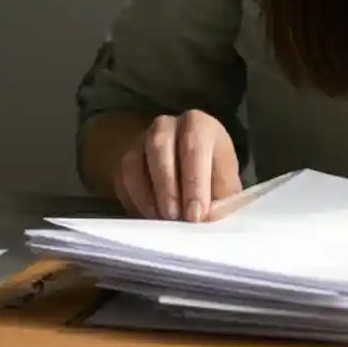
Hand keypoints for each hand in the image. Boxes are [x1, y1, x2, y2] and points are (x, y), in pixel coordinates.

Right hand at [113, 109, 242, 222]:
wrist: (191, 172)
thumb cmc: (213, 178)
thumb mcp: (224, 187)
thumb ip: (219, 201)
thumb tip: (207, 221)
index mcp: (199, 125)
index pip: (194, 146)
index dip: (194, 182)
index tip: (195, 214)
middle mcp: (167, 126)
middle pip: (160, 147)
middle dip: (168, 187)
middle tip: (175, 217)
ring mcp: (142, 140)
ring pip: (135, 162)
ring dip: (147, 195)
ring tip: (161, 220)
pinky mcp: (126, 160)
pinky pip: (123, 179)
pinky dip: (134, 201)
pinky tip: (149, 217)